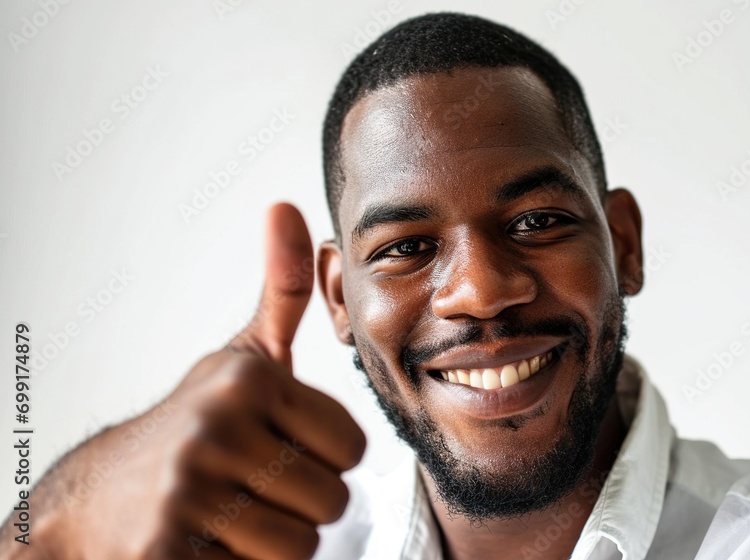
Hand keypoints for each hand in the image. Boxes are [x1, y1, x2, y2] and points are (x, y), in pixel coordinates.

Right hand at [9, 203, 364, 559]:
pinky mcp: (167, 550)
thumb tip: (286, 206)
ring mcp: (188, 490)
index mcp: (250, 380)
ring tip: (234, 513)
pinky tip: (210, 541)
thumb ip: (283, 291)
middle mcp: (217, 427)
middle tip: (253, 486)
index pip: (353, 449)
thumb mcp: (244, 358)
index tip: (281, 447)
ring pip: (301, 545)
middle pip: (333, 499)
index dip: (325, 458)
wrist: (99, 497)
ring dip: (276, 541)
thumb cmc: (195, 424)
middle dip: (302, 502)